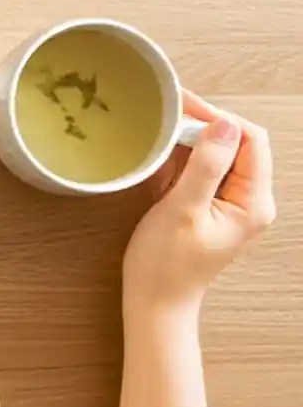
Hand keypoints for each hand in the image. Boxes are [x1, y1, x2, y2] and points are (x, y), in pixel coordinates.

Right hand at [123, 91, 275, 316]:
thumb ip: (206, 166)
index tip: (183, 106)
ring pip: (220, 154)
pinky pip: (205, 169)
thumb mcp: (183, 210)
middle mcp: (250, 200)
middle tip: (168, 114)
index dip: (219, 118)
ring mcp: (231, 202)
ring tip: (161, 132)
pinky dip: (184, 157)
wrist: (154, 300)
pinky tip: (163, 157)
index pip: (251, 141)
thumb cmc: (166, 263)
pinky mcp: (212, 204)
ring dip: (192, 140)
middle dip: (205, 125)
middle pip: (238, 144)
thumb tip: (223, 124)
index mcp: (253, 202)